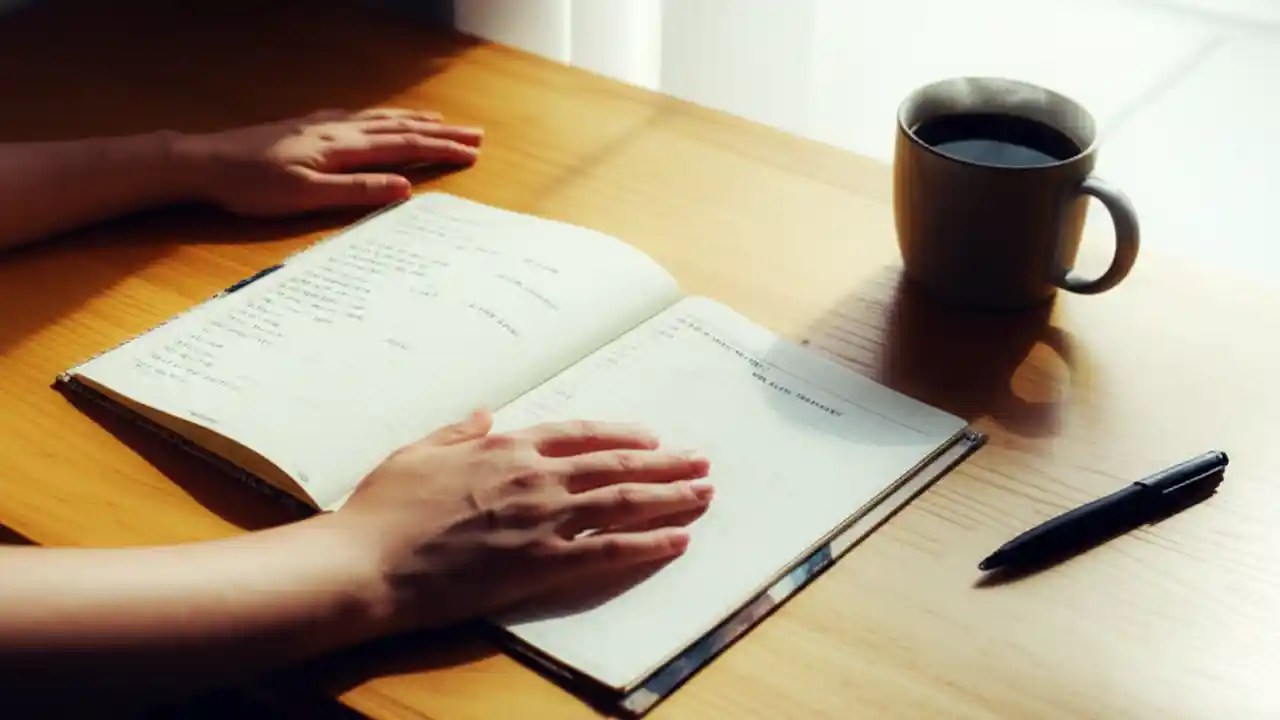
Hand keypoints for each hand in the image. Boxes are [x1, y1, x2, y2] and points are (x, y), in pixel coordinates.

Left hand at [172, 108, 481, 215]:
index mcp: (342, 147)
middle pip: (399, 128)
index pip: (403, 146)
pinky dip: (382, 118)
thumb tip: (404, 187)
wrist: (203, 162)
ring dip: (414, 122)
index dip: (440, 149)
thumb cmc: (251, 186)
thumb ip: (357, 190)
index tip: (472, 152)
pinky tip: (380, 119)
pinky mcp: (305, 128)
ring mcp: (321, 126)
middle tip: (474, 135)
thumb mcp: (306, 196)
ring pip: (379, 119)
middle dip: (439, 132)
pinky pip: (358, 118)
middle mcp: (337, 130)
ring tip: (440, 122)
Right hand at [333, 409, 713, 632]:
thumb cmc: (386, 507)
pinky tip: (678, 541)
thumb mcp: (418, 452)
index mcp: (506, 447)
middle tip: (700, 461)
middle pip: (615, 466)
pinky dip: (648, 544)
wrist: (372, 562)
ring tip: (705, 493)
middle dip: (664, 464)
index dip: (621, 436)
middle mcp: (535, 477)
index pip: (580, 435)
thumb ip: (458, 432)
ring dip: (670, 497)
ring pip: (623, 503)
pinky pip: (608, 551)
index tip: (651, 438)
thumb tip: (484, 413)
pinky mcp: (542, 564)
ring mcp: (543, 521)